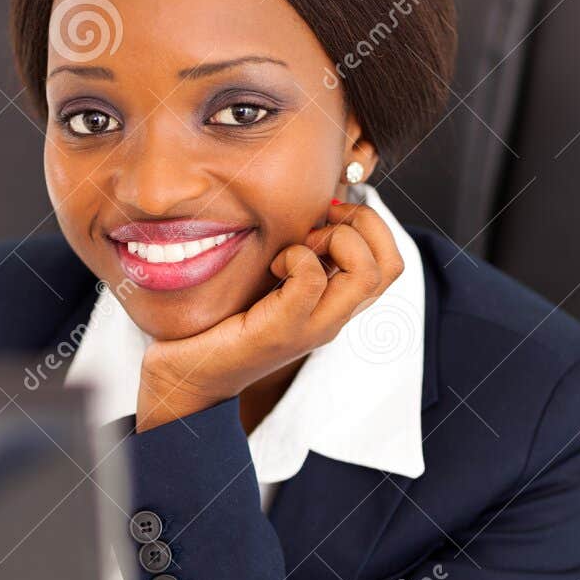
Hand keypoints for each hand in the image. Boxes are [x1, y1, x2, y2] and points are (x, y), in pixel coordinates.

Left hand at [135, 201, 404, 431]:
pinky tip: (273, 264)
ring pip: (367, 273)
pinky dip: (296, 256)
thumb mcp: (271, 280)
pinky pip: (312, 280)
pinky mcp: (280, 331)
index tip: (326, 217)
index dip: (370, 225)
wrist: (189, 374)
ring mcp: (311, 328)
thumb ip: (297, 252)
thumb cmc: (223, 320)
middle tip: (317, 226)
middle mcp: (333, 318)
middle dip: (361, 224)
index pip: (391, 262)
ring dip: (336, 239)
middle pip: (391, 266)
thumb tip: (312, 206)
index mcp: (335, 305)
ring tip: (299, 244)